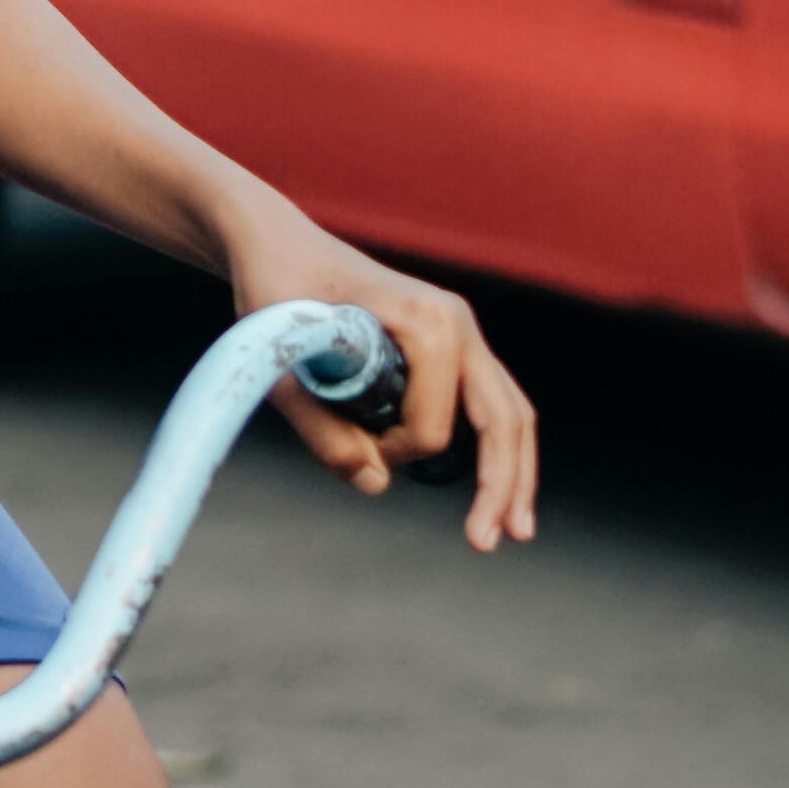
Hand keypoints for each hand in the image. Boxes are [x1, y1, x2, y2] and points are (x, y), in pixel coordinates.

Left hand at [220, 207, 539, 554]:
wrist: (276, 244)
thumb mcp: (281, 367)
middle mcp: (456, 323)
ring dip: (513, 473)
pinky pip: (491, 399)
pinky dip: (499, 444)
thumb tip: (376, 485)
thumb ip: (322, 431)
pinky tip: (497, 485)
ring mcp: (460, 329)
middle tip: (490, 544)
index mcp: (425, 323)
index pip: (433, 425)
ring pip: (509, 412)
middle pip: (502, 420)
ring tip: (512, 530)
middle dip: (501, 487)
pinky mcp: (451, 339)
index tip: (354, 450)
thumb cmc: (275, 294)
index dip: (395, 457)